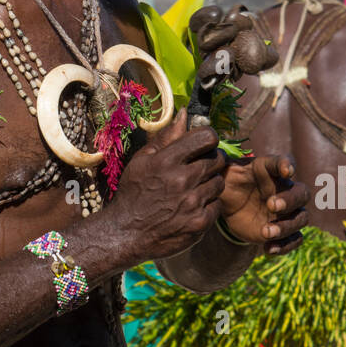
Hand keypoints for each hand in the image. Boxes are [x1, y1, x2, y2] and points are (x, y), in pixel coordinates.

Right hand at [111, 110, 226, 265]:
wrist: (126, 233)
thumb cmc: (133, 192)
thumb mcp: (142, 160)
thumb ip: (166, 136)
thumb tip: (185, 113)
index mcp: (167, 160)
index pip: (207, 137)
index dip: (209, 139)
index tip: (203, 145)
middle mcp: (182, 180)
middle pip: (218, 159)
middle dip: (211, 161)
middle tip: (199, 168)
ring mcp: (192, 203)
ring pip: (219, 182)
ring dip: (210, 183)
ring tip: (194, 189)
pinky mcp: (199, 223)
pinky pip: (218, 204)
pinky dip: (209, 204)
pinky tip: (194, 206)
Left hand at [218, 155, 307, 255]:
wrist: (230, 207)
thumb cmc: (230, 183)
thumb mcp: (224, 174)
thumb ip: (223, 166)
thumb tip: (217, 156)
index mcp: (269, 170)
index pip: (283, 162)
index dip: (287, 164)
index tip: (287, 170)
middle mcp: (283, 189)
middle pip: (301, 192)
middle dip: (290, 200)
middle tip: (272, 205)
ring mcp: (286, 212)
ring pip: (301, 218)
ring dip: (287, 226)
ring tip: (266, 232)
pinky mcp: (283, 231)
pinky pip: (295, 239)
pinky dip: (286, 246)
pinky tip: (268, 249)